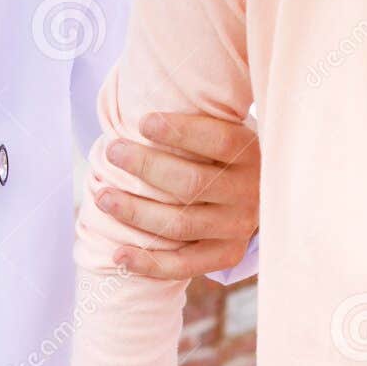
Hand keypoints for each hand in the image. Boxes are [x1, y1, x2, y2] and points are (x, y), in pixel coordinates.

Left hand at [96, 111, 259, 278]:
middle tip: (112, 152)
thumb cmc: (224, 155)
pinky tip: (118, 254)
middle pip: (193, 184)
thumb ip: (198, 118)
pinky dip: (149, 263)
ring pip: (181, 224)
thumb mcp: (226, 129)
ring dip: (136, 212)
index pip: (218, 140)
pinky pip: (184, 265)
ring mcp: (238, 228)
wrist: (264, 199)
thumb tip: (141, 100)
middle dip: (146, 168)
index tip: (143, 122)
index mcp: (251, 153)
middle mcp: (249, 193)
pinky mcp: (226, 255)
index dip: (180, 131)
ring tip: (103, 197)